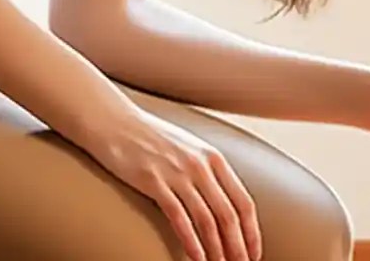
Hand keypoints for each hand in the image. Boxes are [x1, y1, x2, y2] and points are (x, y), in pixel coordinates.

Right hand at [77, 106, 261, 260]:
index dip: (251, 231)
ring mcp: (179, 174)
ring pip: (207, 220)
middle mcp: (202, 166)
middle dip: (238, 246)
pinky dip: (190, 242)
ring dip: (216, 249)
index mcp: (215, 158)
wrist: (114, 122)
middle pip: (229, 214)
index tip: (254, 252)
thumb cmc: (151, 138)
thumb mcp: (189, 149)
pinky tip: (196, 258)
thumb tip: (222, 200)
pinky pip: (179, 218)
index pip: (243, 201)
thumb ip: (207, 171)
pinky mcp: (154, 182)